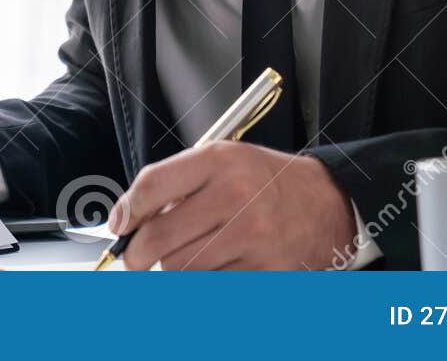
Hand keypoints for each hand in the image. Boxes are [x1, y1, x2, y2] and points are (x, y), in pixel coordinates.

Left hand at [109, 143, 355, 269]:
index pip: (152, 186)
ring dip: (172, 269)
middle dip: (137, 254)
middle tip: (134, 259)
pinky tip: (212, 267)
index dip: (126, 211)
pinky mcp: (264, 269)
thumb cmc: (266, 181)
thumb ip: (179, 183)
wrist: (326, 203)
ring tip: (182, 258)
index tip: (120, 226)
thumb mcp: (225, 161)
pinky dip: (203, 281)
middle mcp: (234, 195)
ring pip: (181, 268)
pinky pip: (212, 285)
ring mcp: (251, 235)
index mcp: (219, 160)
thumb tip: (131, 219)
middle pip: (159, 237)